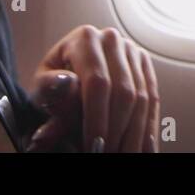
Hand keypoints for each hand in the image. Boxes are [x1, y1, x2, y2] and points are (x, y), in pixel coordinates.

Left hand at [25, 25, 159, 152]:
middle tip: (109, 154)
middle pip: (123, 91)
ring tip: (125, 155)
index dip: (97, 118)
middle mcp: (113, 40)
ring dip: (135, 133)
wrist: (66, 73)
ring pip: (141, 97)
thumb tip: (68, 84)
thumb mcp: (42, 87)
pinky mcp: (144, 65)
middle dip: (117, 130)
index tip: (94, 146)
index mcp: (85, 39)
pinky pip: (153, 98)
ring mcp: (132, 51)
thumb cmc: (52, 85)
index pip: (97, 82)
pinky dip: (149, 126)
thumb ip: (50, 90)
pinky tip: (145, 147)